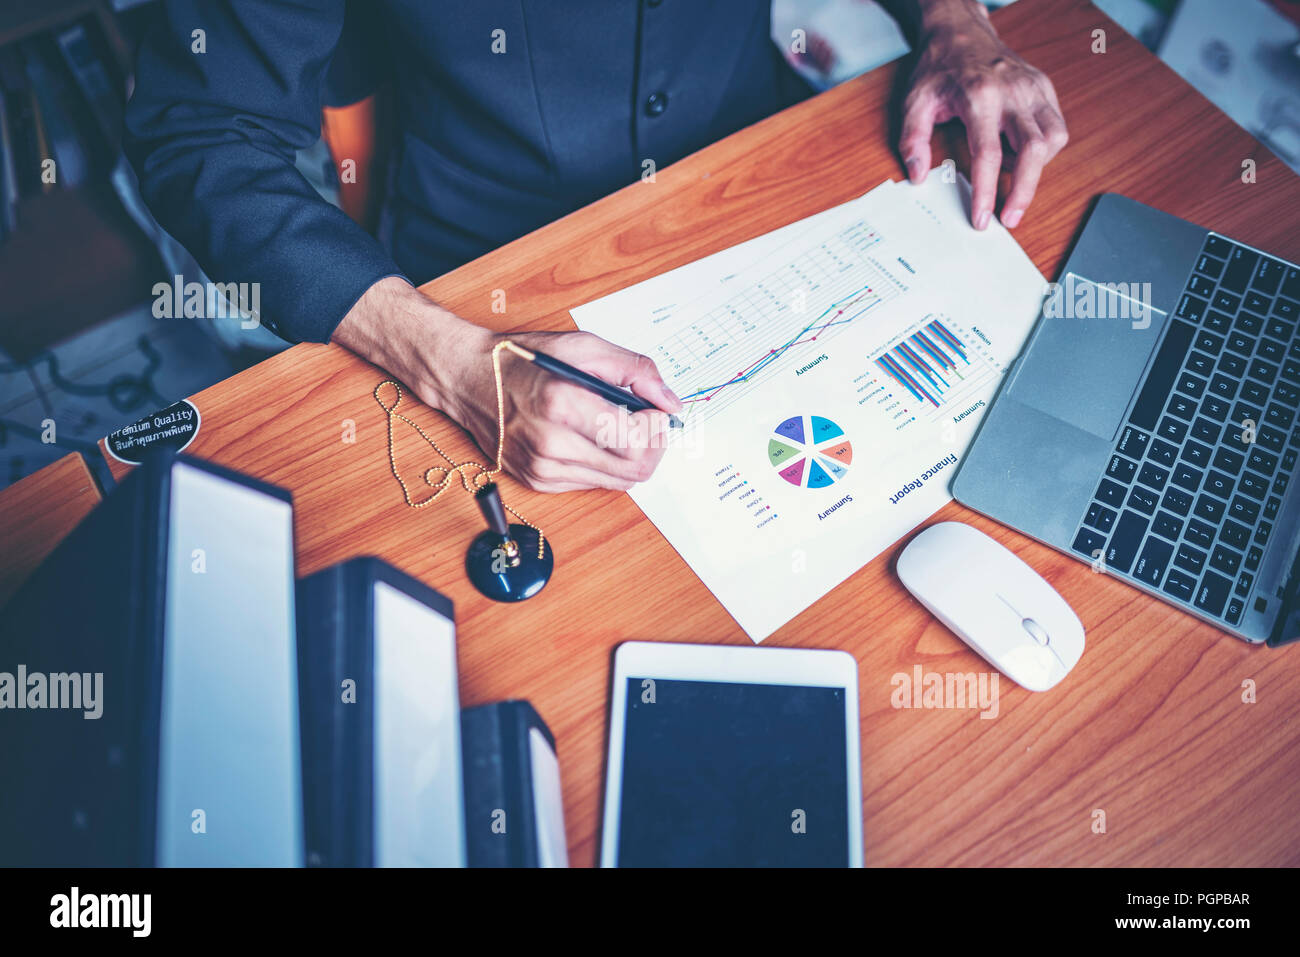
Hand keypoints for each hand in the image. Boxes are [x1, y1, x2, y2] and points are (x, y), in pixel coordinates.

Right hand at [334, 278, 681, 491]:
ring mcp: (541, 468)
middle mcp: (550, 444)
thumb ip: (635, 371)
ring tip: (620, 428)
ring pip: (617, 482)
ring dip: (630, 457)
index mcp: (562, 404)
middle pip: (633, 469)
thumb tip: (671, 403)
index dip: (657, 427)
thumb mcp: (584, 347)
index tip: (655, 410)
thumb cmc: (525, 359)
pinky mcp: (538, 481)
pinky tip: (591, 439)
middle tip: (648, 423)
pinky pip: (594, 484)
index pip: (634, 440)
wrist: (469, 380)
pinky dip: (604, 464)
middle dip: (652, 447)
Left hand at [897, 0, 1067, 229]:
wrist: (960, 31)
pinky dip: (1043, 150)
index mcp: (979, 96)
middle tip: (1010, 218)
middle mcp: (1013, 91)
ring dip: (1038, 170)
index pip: (988, 153)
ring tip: (1013, 180)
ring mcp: (1033, 88)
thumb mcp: (914, 102)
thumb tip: (918, 176)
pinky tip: (1020, 155)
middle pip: (1034, 150)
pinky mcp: (1044, 88)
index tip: (982, 218)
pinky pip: (1056, 127)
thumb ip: (913, 140)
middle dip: (1025, 191)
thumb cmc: (939, 68)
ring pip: (1054, 139)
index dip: (987, 191)